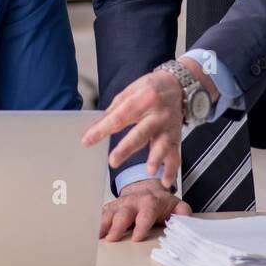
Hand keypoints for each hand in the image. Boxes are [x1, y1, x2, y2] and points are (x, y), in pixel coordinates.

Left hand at [83, 59, 216, 190]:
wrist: (178, 85)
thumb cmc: (150, 88)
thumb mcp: (129, 92)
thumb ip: (113, 111)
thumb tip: (93, 128)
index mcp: (142, 99)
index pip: (119, 117)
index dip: (102, 129)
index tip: (87, 140)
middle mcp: (157, 113)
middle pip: (141, 133)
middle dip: (126, 148)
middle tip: (113, 161)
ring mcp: (168, 126)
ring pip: (162, 144)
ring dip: (156, 158)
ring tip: (149, 170)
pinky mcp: (176, 137)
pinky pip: (175, 155)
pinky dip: (172, 169)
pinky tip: (165, 181)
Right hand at [101, 179, 190, 241]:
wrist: (147, 190)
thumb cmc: (161, 203)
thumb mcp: (176, 206)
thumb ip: (182, 213)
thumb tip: (185, 220)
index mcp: (150, 202)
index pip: (145, 213)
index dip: (141, 225)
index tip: (136, 237)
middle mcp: (133, 202)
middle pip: (123, 213)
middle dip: (117, 226)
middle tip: (112, 239)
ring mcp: (120, 204)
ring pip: (109, 213)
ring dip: (103, 224)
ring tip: (97, 237)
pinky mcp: (111, 208)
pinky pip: (101, 214)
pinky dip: (95, 222)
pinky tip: (90, 233)